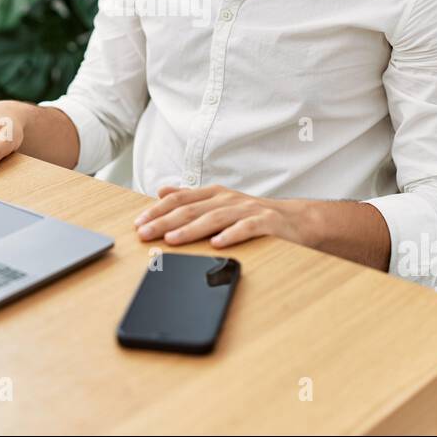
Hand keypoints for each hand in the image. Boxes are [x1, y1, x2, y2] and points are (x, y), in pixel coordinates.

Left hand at [133, 184, 313, 248]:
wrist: (297, 221)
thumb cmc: (254, 215)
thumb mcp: (220, 203)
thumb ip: (192, 198)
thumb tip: (162, 191)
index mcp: (215, 195)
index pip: (180, 200)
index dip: (158, 210)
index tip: (139, 223)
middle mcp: (229, 199)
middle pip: (192, 209)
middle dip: (165, 221)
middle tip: (144, 233)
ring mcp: (248, 209)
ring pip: (215, 218)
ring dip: (191, 229)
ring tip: (172, 240)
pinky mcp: (267, 222)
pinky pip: (247, 228)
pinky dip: (231, 235)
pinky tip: (217, 244)